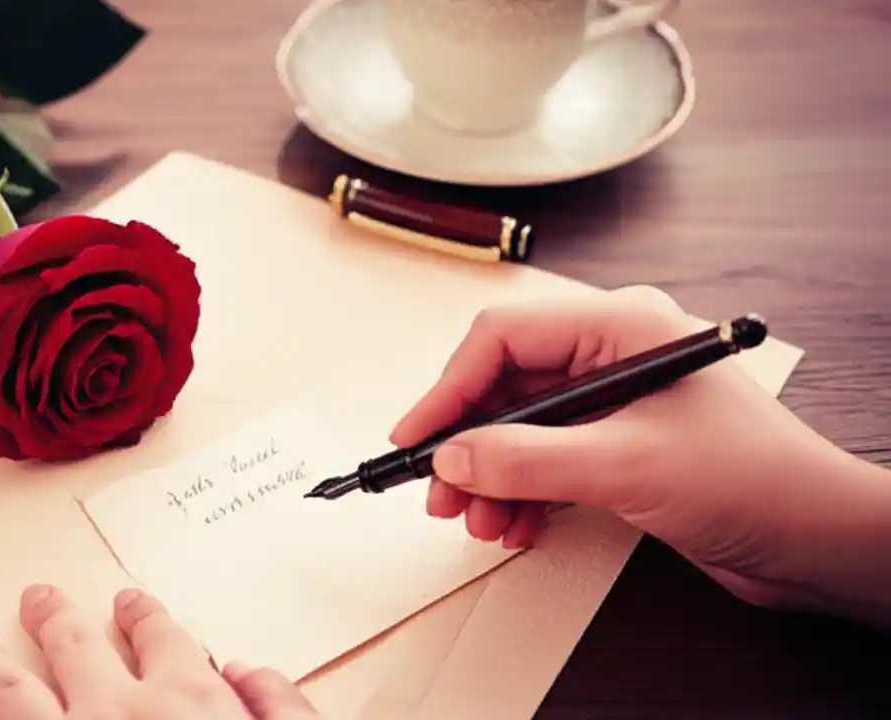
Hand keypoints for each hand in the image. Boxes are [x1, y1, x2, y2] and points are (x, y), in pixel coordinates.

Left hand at [0, 585, 318, 719]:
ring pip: (7, 688)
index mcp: (187, 700)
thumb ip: (282, 708)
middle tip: (33, 599)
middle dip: (49, 616)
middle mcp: (116, 712)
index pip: (160, 636)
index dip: (142, 614)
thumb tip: (253, 673)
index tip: (128, 602)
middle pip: (72, 643)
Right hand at [392, 286, 890, 619]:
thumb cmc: (754, 480)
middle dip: (469, 445)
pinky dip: (523, 493)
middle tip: (438, 493)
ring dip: (492, 477)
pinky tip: (516, 526)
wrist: (819, 540)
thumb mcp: (626, 466)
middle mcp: (613, 353)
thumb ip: (528, 460)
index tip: (415, 439)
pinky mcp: (621, 444)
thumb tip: (452, 459)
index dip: (449, 389)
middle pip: (506, 385)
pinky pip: (547, 459)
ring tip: (479, 523)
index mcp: (620, 326)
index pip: (505, 339)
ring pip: (522, 428)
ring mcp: (616, 401)